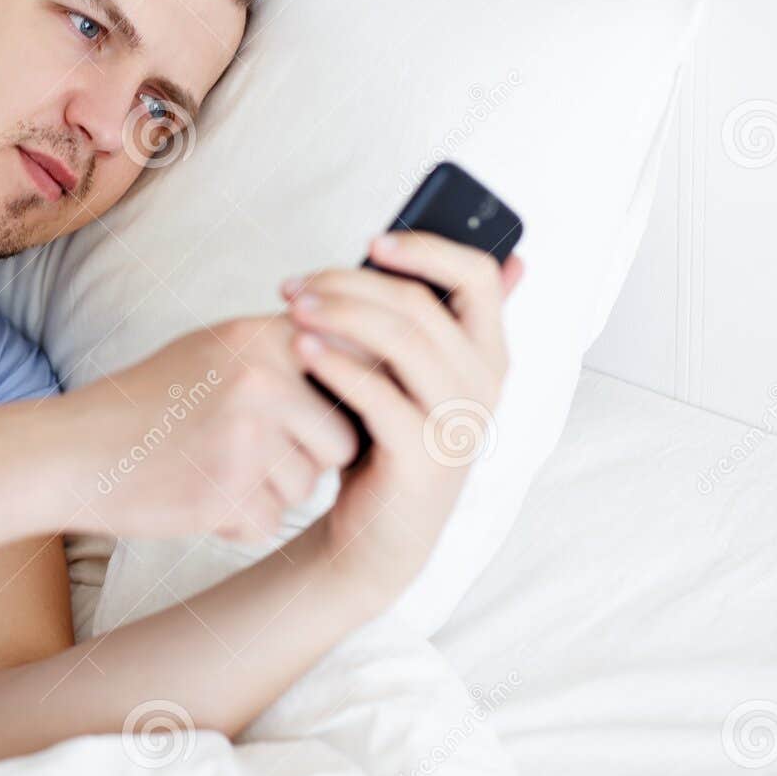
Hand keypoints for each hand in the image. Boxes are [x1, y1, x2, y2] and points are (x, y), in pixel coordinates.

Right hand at [47, 313, 359, 542]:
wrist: (70, 451)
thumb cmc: (144, 403)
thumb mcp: (212, 349)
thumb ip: (280, 351)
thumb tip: (360, 359)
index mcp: (257, 335)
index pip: (351, 370)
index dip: (345, 406)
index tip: (320, 423)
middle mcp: (259, 379)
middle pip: (342, 440)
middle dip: (309, 460)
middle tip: (250, 455)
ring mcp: (245, 435)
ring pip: (309, 487)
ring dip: (271, 493)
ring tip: (211, 470)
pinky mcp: (228, 491)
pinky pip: (269, 522)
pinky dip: (238, 522)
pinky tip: (194, 496)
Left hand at [281, 231, 524, 604]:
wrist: (372, 534)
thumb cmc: (379, 439)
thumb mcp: (395, 374)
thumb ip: (403, 320)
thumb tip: (392, 244)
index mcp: (486, 353)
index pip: (479, 277)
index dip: (428, 248)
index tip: (371, 242)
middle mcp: (484, 385)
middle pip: (423, 305)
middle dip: (350, 284)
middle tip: (293, 285)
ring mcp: (458, 424)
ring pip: (405, 342)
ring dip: (340, 315)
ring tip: (290, 308)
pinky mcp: (424, 460)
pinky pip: (381, 397)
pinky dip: (337, 365)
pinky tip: (300, 349)